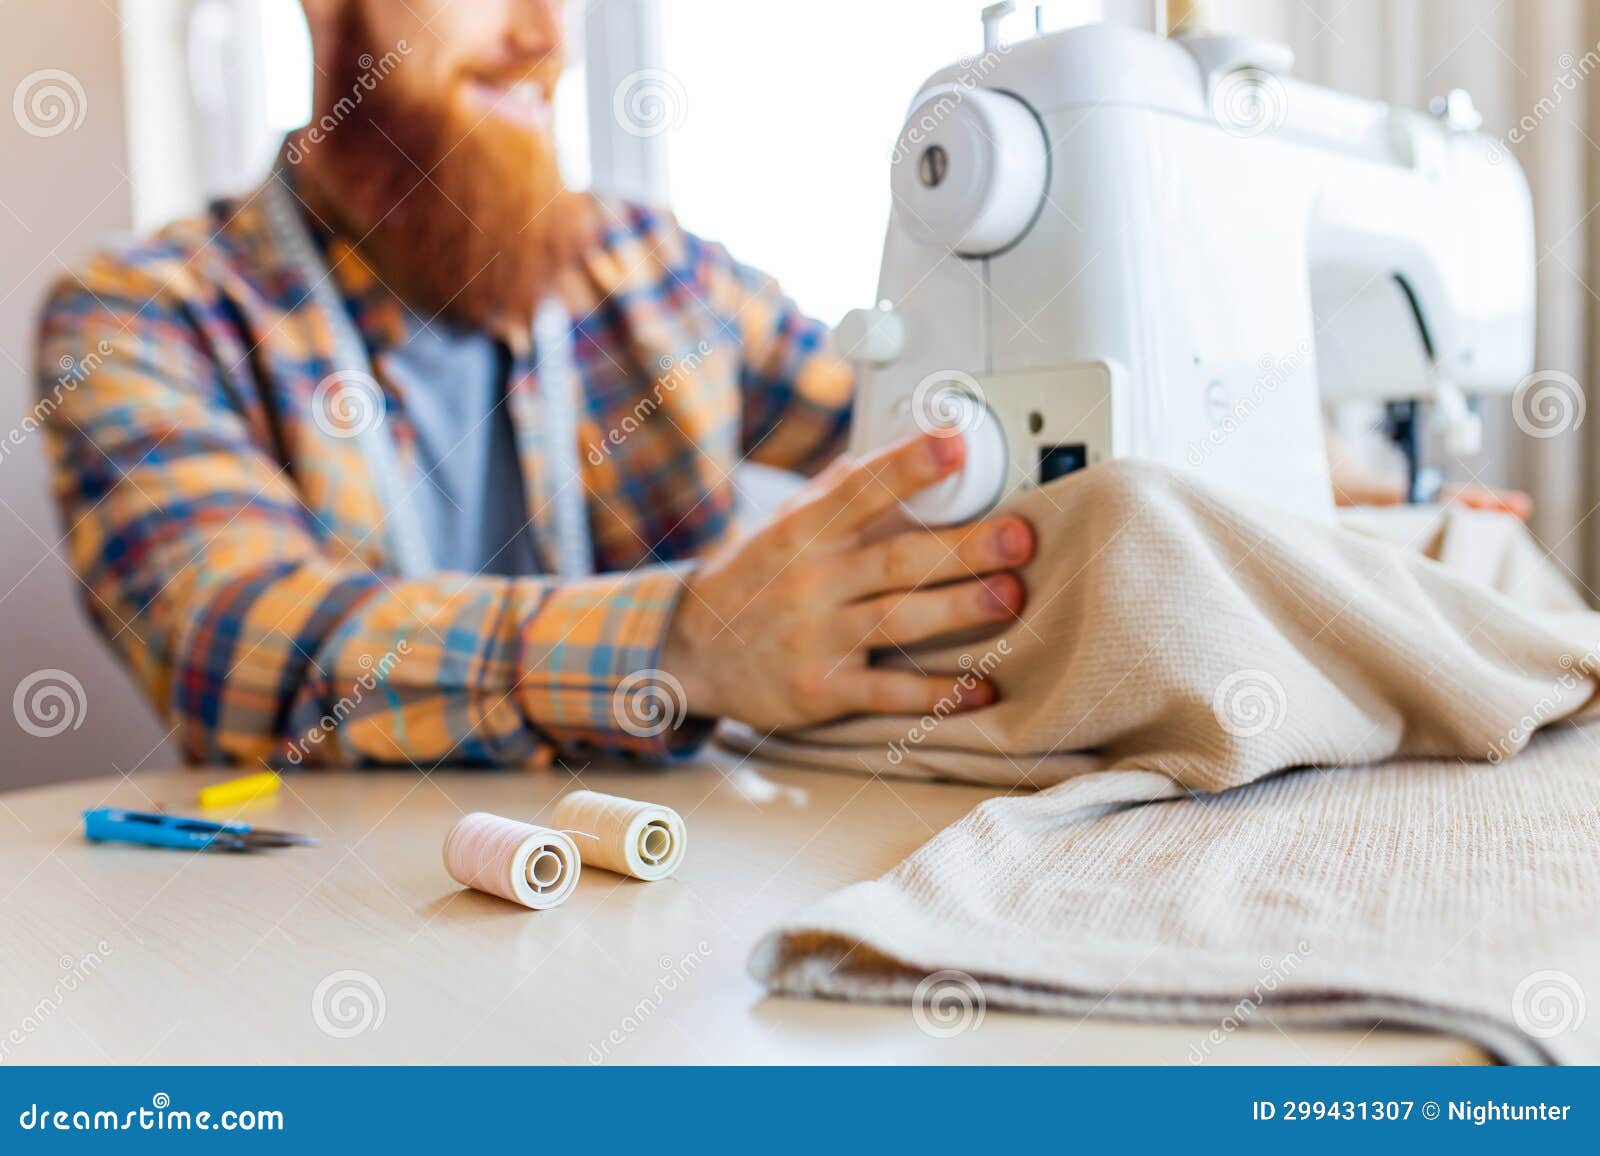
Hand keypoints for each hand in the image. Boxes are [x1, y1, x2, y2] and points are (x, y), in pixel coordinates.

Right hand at [661, 431, 1034, 729]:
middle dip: (963, 546)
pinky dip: (936, 693)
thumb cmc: (752, 580)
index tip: (954, 443)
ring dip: (959, 608)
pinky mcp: (822, 691)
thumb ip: (835, 492)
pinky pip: (887, 693)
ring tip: (1012, 595)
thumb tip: (892, 448)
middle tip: (1019, 534)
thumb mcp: (780, 527)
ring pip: (898, 620)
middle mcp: (811, 582)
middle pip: (897, 559)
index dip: (909, 465)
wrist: (692, 653)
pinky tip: (981, 688)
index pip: (862, 490)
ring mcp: (816, 638)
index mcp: (803, 532)